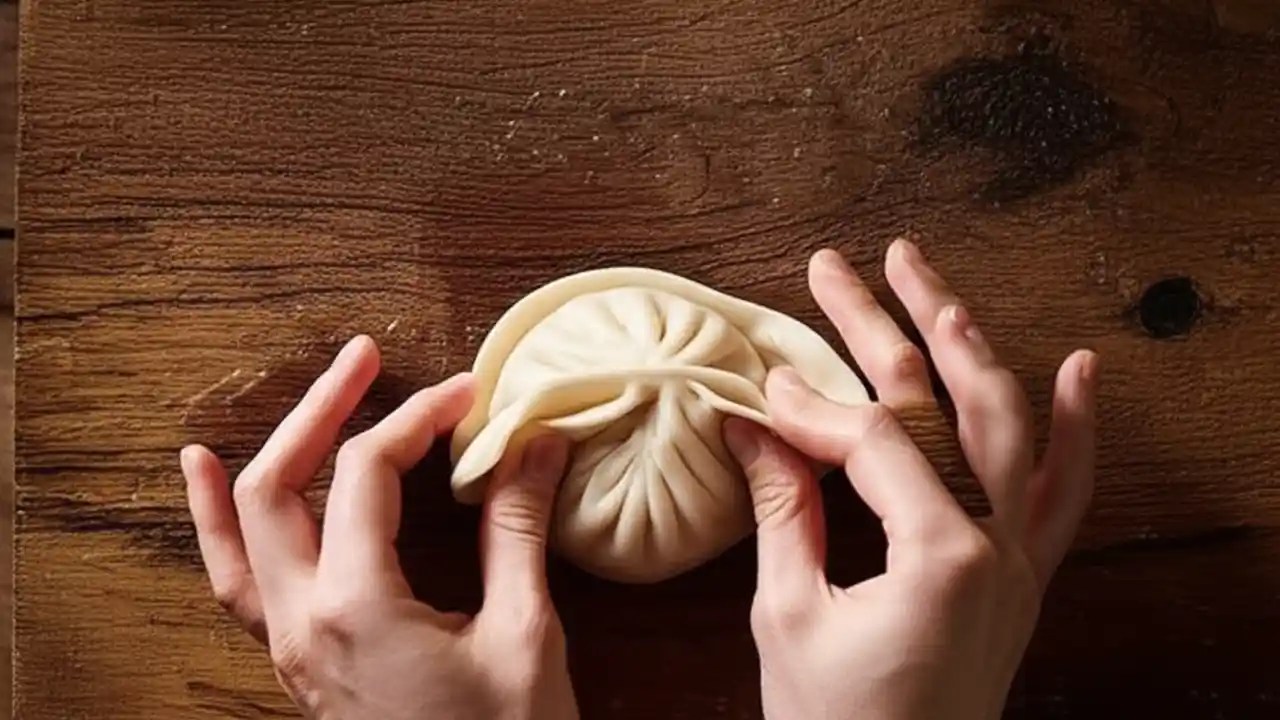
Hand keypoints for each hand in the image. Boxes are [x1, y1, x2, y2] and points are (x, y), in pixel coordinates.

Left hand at [181, 336, 578, 719]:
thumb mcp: (524, 633)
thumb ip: (517, 529)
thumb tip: (533, 444)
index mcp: (357, 604)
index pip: (368, 471)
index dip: (420, 416)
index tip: (470, 396)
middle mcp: (303, 622)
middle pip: (278, 485)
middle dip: (320, 410)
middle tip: (366, 359)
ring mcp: (290, 648)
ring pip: (240, 535)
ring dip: (254, 467)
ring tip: (248, 422)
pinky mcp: (299, 666)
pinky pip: (236, 585)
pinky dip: (221, 531)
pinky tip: (212, 492)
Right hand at [724, 241, 1098, 719]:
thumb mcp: (790, 614)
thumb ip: (782, 508)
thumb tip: (752, 424)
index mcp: (941, 556)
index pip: (875, 440)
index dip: (810, 403)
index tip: (761, 382)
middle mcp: (998, 545)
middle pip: (944, 403)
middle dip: (885, 325)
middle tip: (838, 266)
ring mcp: (1023, 559)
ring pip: (1011, 423)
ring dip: (971, 344)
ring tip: (933, 283)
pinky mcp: (1027, 576)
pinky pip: (1067, 492)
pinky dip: (1079, 428)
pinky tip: (1081, 368)